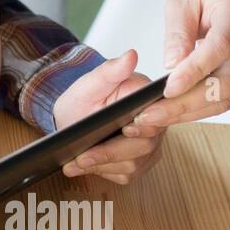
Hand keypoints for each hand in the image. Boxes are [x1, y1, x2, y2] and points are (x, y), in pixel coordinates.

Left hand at [52, 49, 166, 184]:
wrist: (73, 118)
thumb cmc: (84, 99)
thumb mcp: (90, 83)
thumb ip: (109, 71)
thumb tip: (130, 56)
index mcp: (146, 98)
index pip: (155, 116)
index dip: (143, 126)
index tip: (125, 129)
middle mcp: (155, 122)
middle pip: (143, 145)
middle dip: (109, 153)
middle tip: (83, 156)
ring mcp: (149, 144)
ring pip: (133, 163)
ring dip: (102, 165)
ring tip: (76, 163)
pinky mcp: (140, 161)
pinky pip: (126, 174)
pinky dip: (102, 171)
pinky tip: (84, 167)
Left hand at [136, 0, 229, 129]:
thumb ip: (177, 34)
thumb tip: (172, 68)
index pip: (220, 48)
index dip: (194, 72)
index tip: (166, 90)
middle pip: (225, 82)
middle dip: (185, 103)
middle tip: (149, 114)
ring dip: (192, 111)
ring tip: (157, 117)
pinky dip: (206, 107)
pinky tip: (179, 110)